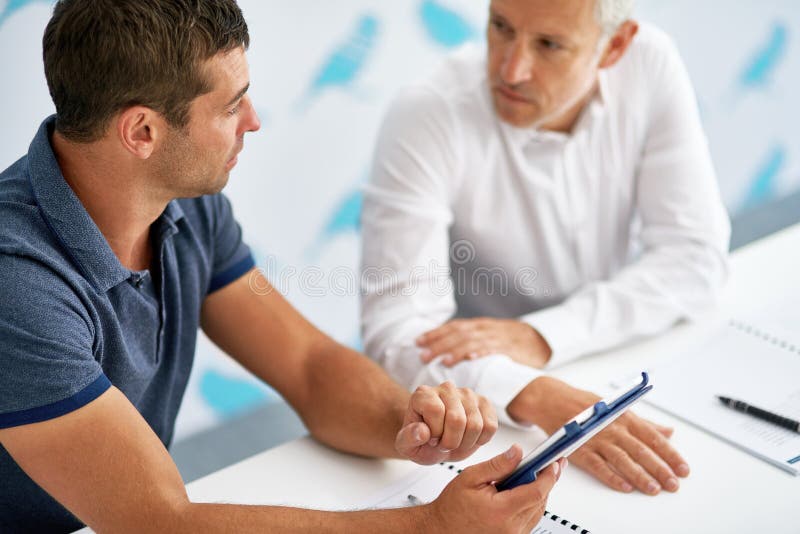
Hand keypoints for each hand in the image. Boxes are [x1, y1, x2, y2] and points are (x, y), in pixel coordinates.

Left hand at [395, 382, 497, 464]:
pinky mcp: (484, 403)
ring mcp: (467, 394)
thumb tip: (422, 431)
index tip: (430, 439)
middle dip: (451, 442)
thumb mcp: (407, 446)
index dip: (435, 433)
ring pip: (476, 424)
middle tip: (444, 444)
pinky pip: (491, 426)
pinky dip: (481, 440)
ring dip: (465, 442)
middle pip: (457, 419)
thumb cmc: (422, 443)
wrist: (438, 444)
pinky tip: (469, 438)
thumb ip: (409, 438)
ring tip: (455, 442)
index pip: (435, 411)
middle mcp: (446, 388)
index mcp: (423, 394)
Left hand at [416, 318, 551, 368]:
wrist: (538, 340)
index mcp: (476, 326)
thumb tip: (439, 351)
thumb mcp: (485, 336)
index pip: (451, 327)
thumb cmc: (507, 342)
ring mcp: (497, 338)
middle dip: (439, 344)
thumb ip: (466, 341)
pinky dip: (482, 352)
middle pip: (457, 334)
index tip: (417, 342)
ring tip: (443, 361)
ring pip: (472, 341)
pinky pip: (494, 349)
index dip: (434, 333)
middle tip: (423, 356)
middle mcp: (484, 329)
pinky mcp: (509, 349)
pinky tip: (471, 358)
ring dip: (456, 351)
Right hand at [425, 444, 565, 533]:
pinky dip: (531, 504)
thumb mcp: (471, 477)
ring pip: (538, 511)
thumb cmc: (452, 506)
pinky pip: (530, 520)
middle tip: (549, 464)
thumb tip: (517, 452)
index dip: (549, 475)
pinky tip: (523, 492)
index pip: (536, 492)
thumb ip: (497, 465)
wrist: (441, 529)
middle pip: (540, 501)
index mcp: (501, 511)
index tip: (555, 462)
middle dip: (547, 480)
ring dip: (540, 492)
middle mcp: (510, 528)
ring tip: (534, 475)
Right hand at [508, 376, 689, 494]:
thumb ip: (644, 423)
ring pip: (623, 460)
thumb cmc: (585, 405)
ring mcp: (596, 438)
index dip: (670, 454)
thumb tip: (668, 432)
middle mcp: (612, 427)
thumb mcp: (618, 408)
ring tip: (653, 489)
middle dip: (660, 469)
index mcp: (624, 416)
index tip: (682, 468)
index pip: (653, 437)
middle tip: (673, 484)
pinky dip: (612, 477)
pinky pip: (598, 466)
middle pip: (641, 451)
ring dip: (640, 476)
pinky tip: (625, 487)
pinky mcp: (580, 449)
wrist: (552, 400)